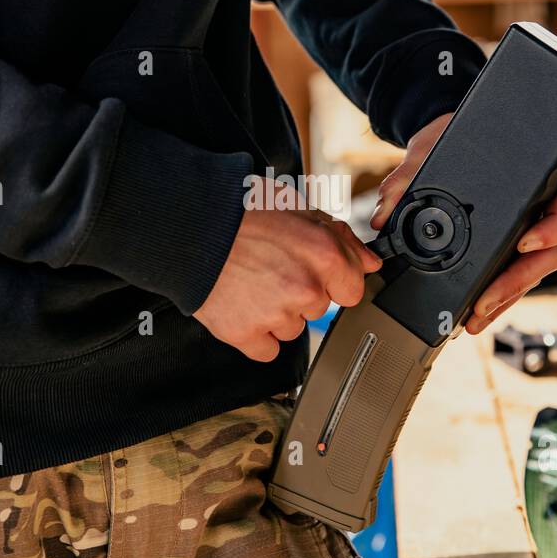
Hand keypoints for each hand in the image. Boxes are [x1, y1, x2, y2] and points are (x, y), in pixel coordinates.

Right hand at [195, 180, 380, 361]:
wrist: (187, 227)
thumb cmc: (239, 212)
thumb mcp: (298, 208)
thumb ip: (340, 238)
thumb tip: (369, 261)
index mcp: (324, 255)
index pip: (352, 290)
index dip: (333, 280)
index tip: (313, 272)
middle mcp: (305, 289)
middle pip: (318, 309)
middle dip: (300, 293)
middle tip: (270, 268)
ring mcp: (276, 316)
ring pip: (292, 329)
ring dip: (276, 314)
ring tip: (251, 283)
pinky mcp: (245, 335)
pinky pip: (266, 349)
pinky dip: (255, 334)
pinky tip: (242, 306)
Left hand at [371, 112, 556, 335]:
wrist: (444, 140)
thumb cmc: (449, 139)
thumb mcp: (429, 149)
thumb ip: (407, 176)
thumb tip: (385, 212)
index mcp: (535, 178)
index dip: (552, 228)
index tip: (527, 243)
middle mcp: (538, 209)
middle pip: (549, 252)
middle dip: (519, 281)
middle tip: (488, 299)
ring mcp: (526, 233)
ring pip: (531, 273)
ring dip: (506, 298)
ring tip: (476, 317)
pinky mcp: (508, 251)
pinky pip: (512, 279)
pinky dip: (496, 299)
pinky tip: (475, 314)